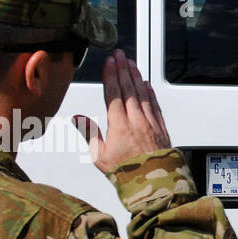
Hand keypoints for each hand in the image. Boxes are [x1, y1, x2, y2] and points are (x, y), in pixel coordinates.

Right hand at [74, 50, 171, 173]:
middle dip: (122, 69)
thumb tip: (76, 116)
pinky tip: (147, 84)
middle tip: (119, 54)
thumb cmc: (126, 172)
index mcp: (120, 125)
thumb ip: (89, 133)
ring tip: (131, 63)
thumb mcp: (100, 156)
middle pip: (128, 89)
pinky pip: (155, 105)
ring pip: (142, 94)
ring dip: (136, 77)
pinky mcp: (161, 128)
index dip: (110, 76)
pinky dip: (150, 93)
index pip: (113, 94)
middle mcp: (137, 120)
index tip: (108, 62)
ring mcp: (151, 123)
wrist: (154, 183)